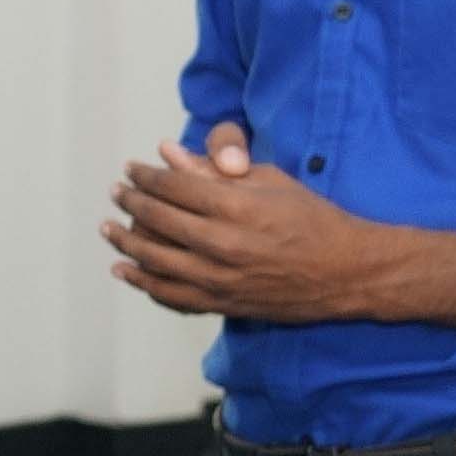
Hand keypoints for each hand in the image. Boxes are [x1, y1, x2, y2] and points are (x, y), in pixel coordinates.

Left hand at [103, 125, 402, 323]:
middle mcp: (224, 245)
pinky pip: (172, 296)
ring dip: (127, 243)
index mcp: (237, 207)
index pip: (173, 187)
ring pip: (156, 262)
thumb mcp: (270, 181)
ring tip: (110, 229)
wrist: (345, 272)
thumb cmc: (311, 218)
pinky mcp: (223, 304)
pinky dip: (145, 283)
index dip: (146, 176)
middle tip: (117, 192)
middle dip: (131, 203)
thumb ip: (215, 169)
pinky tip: (127, 271)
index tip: (132, 169)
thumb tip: (168, 151)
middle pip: (159, 221)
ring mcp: (221, 280)